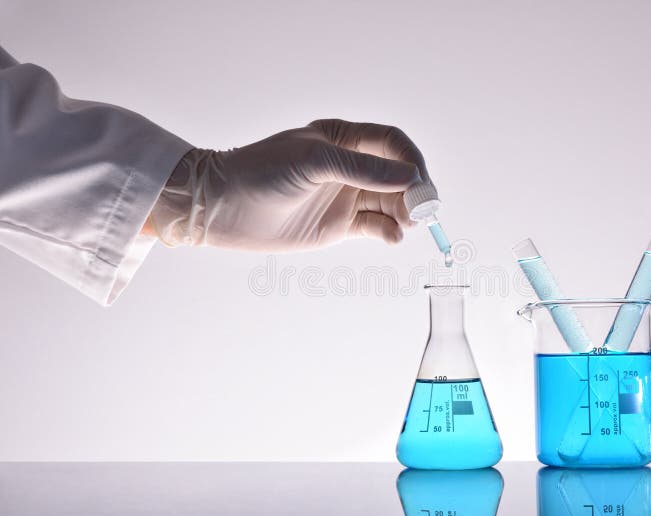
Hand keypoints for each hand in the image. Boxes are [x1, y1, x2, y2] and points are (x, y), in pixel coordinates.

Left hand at [147, 119, 432, 251]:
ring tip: (405, 225)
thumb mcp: (314, 162)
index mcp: (343, 139)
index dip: (411, 160)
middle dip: (414, 191)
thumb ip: (362, 170)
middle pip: (397, 175)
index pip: (392, 143)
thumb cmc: (262, 172)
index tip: (421, 183)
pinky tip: (391, 238)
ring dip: (404, 213)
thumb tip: (409, 177)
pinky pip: (375, 226)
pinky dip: (388, 232)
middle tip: (422, 211)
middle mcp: (349, 166)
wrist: (224, 208)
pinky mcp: (339, 225)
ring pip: (390, 202)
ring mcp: (345, 196)